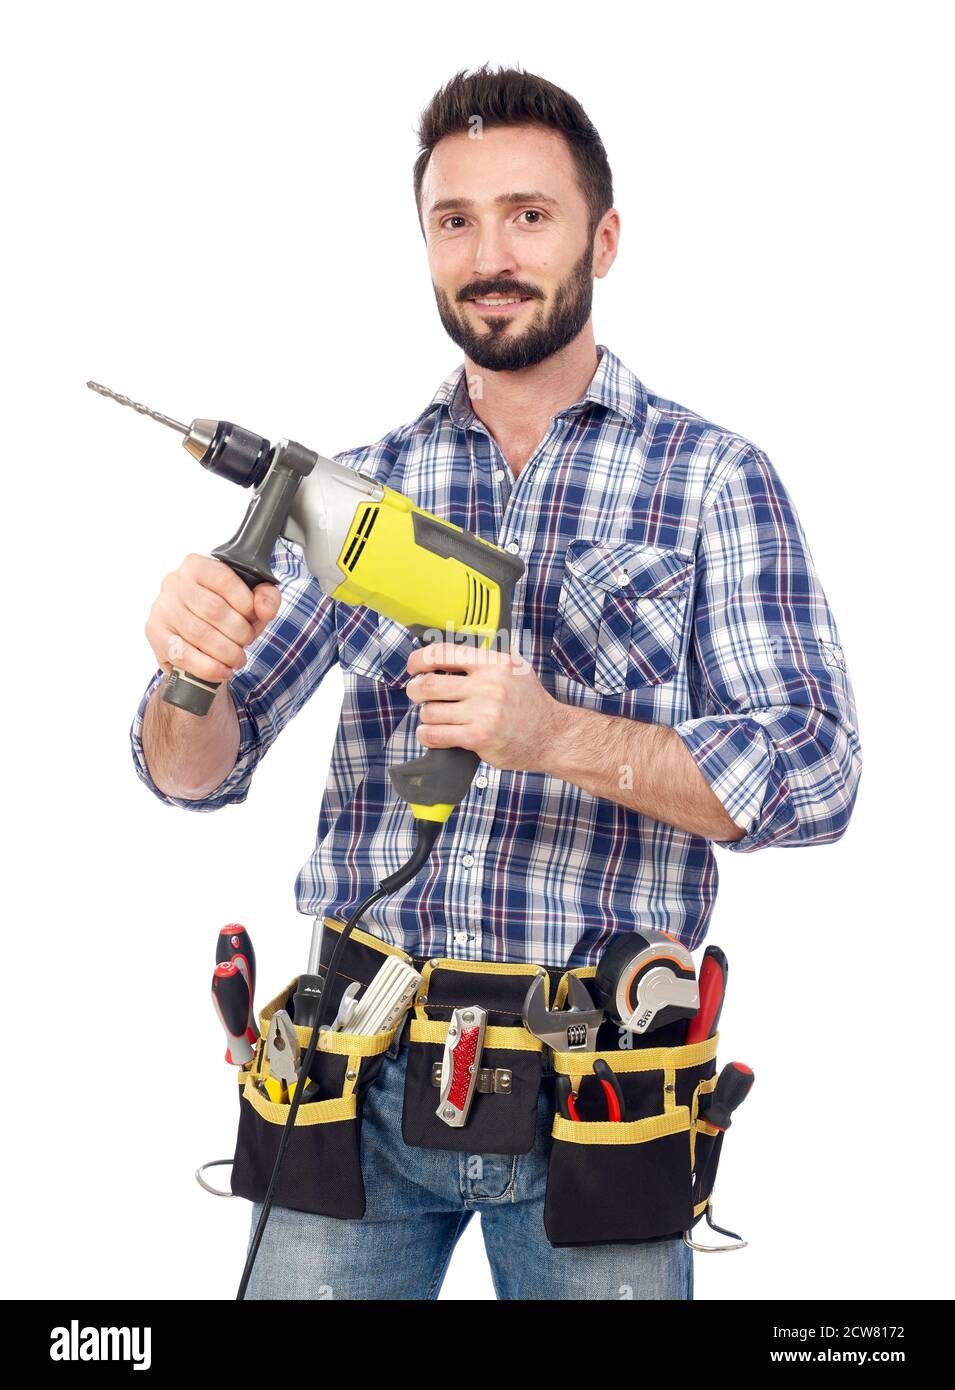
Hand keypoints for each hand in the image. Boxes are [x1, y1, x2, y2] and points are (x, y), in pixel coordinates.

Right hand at [145, 554, 280, 681]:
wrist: (196, 637)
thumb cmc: (225, 613)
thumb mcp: (251, 600)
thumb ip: (266, 596)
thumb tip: (264, 609)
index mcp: (196, 565)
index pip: (225, 580)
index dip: (246, 603)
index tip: (253, 617)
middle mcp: (174, 582)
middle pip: (213, 610)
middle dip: (238, 632)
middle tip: (246, 641)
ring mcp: (162, 608)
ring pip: (199, 633)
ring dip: (226, 652)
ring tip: (237, 659)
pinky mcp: (155, 634)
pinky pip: (182, 654)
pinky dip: (207, 667)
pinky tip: (222, 670)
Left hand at [404, 641, 564, 772]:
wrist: (551, 735)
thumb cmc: (529, 703)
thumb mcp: (513, 669)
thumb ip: (484, 659)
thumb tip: (445, 652)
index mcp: (494, 662)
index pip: (442, 652)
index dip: (419, 659)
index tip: (414, 667)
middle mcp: (489, 685)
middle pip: (428, 684)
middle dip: (415, 690)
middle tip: (417, 694)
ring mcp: (484, 712)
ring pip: (430, 711)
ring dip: (425, 716)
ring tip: (433, 717)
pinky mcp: (479, 737)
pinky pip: (436, 735)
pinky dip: (426, 735)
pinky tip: (431, 733)